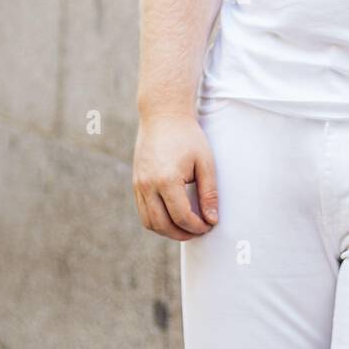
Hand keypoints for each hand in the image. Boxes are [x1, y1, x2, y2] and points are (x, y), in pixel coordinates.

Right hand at [132, 111, 218, 241]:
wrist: (163, 115)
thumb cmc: (188, 136)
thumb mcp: (205, 162)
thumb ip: (209, 193)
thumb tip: (212, 219)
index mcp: (166, 180)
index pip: (181, 216)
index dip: (197, 226)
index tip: (209, 225)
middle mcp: (148, 185)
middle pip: (163, 225)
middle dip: (182, 234)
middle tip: (199, 231)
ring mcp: (138, 185)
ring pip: (149, 222)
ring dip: (167, 231)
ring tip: (186, 227)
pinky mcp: (136, 183)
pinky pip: (143, 211)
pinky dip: (157, 220)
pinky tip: (173, 217)